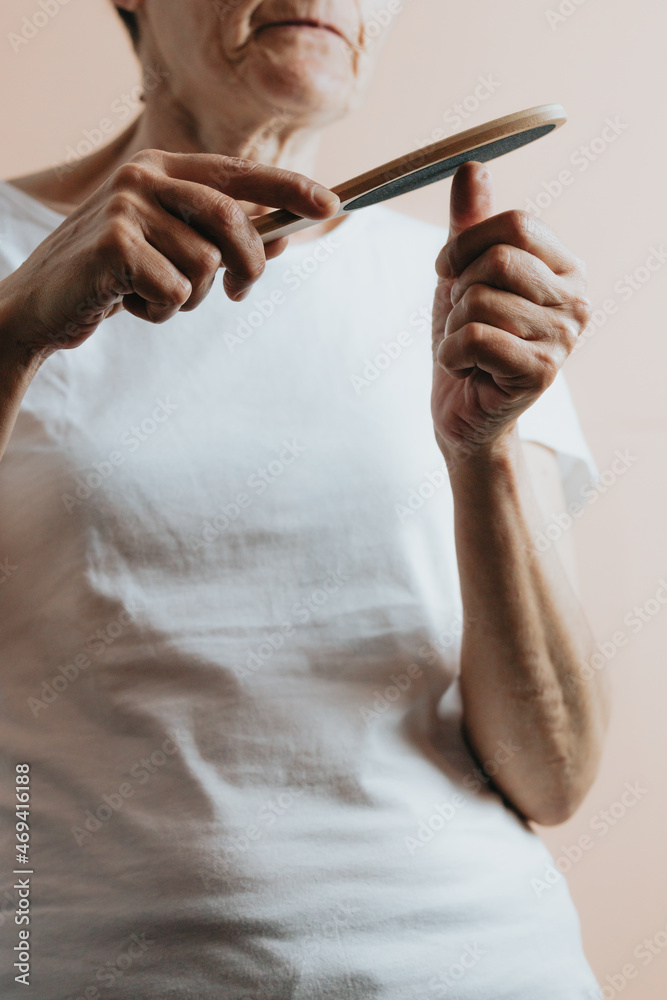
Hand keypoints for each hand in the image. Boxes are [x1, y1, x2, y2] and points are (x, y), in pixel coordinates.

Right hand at [1, 151, 339, 355]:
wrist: (44, 302)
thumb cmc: (116, 275)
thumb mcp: (170, 249)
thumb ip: (219, 239)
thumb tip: (285, 241)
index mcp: (165, 169)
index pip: (239, 173)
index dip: (289, 188)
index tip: (331, 206)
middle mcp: (146, 176)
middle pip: (233, 222)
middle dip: (250, 265)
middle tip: (241, 292)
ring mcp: (127, 206)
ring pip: (205, 267)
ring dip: (191, 298)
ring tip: (153, 295)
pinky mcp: (114, 244)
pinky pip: (176, 292)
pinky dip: (162, 312)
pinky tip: (128, 304)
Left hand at [431, 161, 591, 462]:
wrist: (463, 409)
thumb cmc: (467, 339)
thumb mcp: (462, 274)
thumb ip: (469, 224)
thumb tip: (471, 166)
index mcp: (565, 267)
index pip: (516, 224)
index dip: (465, 244)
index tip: (448, 272)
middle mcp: (577, 299)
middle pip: (498, 260)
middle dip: (458, 290)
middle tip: (461, 319)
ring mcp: (564, 338)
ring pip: (479, 301)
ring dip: (452, 327)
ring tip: (467, 348)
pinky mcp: (542, 371)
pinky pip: (475, 338)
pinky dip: (452, 353)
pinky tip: (466, 369)